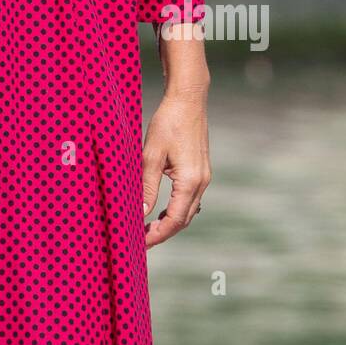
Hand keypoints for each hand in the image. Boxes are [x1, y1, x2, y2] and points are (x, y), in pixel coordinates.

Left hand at [142, 87, 210, 247]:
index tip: (141, 244)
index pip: (174, 220)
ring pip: (188, 210)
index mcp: (190, 181)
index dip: (158, 235)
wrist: (188, 100)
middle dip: (164, 232)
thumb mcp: (151, 154)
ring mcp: (204, 176)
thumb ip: (147, 185)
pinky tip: (162, 209)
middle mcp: (201, 182)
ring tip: (149, 229)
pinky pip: (190, 198)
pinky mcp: (201, 170)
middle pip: (184, 219)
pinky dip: (177, 209)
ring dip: (170, 222)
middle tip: (142, 241)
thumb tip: (142, 212)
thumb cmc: (168, 122)